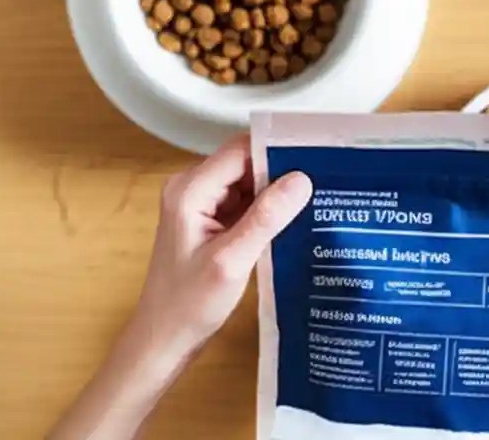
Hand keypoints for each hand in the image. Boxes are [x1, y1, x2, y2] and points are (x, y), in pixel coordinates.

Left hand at [132, 134, 311, 354]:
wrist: (164, 339)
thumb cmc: (190, 305)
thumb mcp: (232, 262)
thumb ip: (265, 218)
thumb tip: (301, 179)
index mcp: (190, 191)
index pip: (241, 151)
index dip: (278, 151)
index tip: (317, 157)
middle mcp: (191, 188)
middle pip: (246, 162)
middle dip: (282, 169)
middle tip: (325, 180)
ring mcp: (199, 203)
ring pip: (248, 181)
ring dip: (277, 190)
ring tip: (317, 197)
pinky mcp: (209, 219)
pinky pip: (244, 200)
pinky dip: (267, 207)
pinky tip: (294, 217)